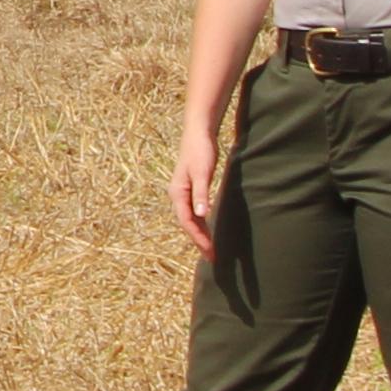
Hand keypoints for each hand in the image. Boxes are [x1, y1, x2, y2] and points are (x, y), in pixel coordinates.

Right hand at [171, 116, 225, 257]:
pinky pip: (194, 212)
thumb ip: (201, 193)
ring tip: (212, 248)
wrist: (198, 132)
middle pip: (187, 224)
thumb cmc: (201, 151)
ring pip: (190, 219)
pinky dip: (201, 223)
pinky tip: (209, 228)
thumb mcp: (202, 172)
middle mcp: (177, 195)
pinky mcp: (191, 189)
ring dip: (200, 233)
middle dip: (199, 241)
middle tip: (213, 257)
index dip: (199, 238)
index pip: (187, 222)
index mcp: (178, 193)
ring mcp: (183, 192)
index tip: (211, 251)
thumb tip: (202, 215)